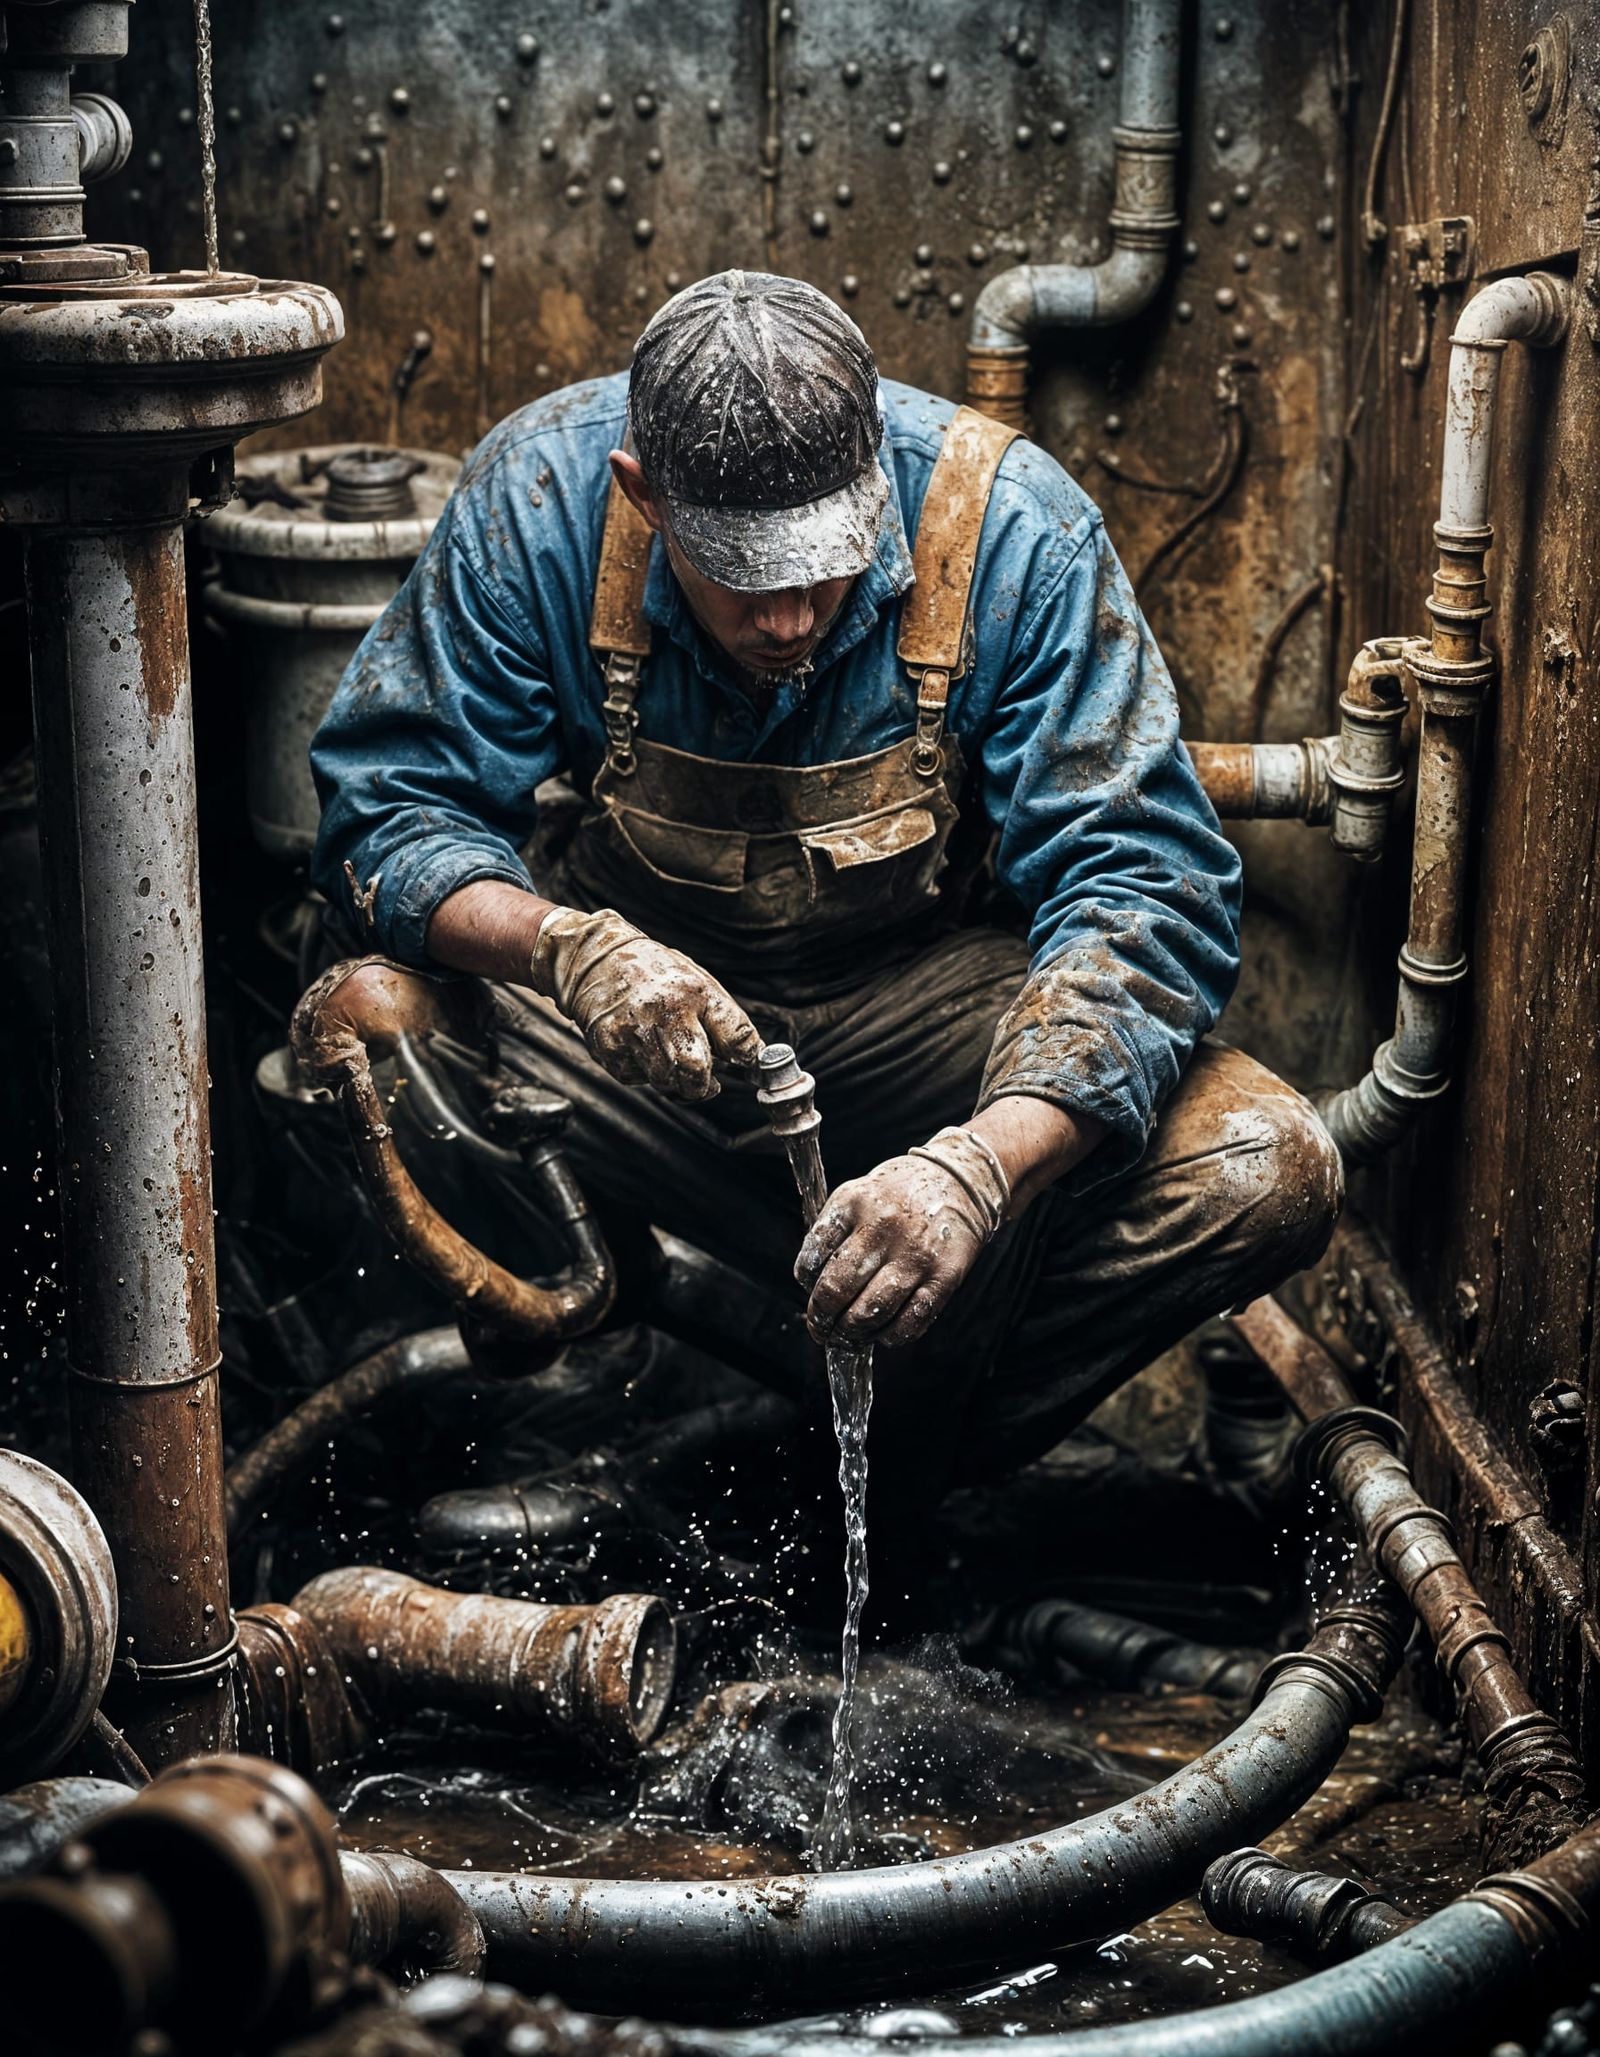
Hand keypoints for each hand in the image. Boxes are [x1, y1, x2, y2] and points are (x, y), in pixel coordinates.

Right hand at [529, 906, 760, 1099]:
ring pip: (666, 1082)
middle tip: (707, 1081)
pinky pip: (638, 1078)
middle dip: (703, 1085)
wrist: (595, 962)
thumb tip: (751, 1060)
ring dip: (674, 1080)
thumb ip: (724, 1021)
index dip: (749, 1058)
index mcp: (693, 992)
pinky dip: (646, 1073)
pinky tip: (641, 1047)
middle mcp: (663, 1011)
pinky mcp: (609, 1048)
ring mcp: (632, 1031)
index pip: (735, 1035)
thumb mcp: (697, 984)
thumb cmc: (655, 975)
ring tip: (669, 1056)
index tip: (752, 1068)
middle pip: (696, 1071)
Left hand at [795, 1142, 1001, 1347]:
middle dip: (821, 1319)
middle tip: (821, 1328)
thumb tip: (813, 1289)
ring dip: (852, 1332)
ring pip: (870, 1312)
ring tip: (849, 1334)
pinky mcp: (944, 1277)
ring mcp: (915, 1254)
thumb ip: (833, 1235)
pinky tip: (883, 1331)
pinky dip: (890, 1336)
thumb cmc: (898, 1195)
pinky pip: (911, 1322)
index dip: (806, 1284)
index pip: (812, 1257)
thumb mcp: (858, 1194)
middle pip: (837, 1289)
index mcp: (853, 1202)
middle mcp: (883, 1227)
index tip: (811, 1291)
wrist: (958, 1181)